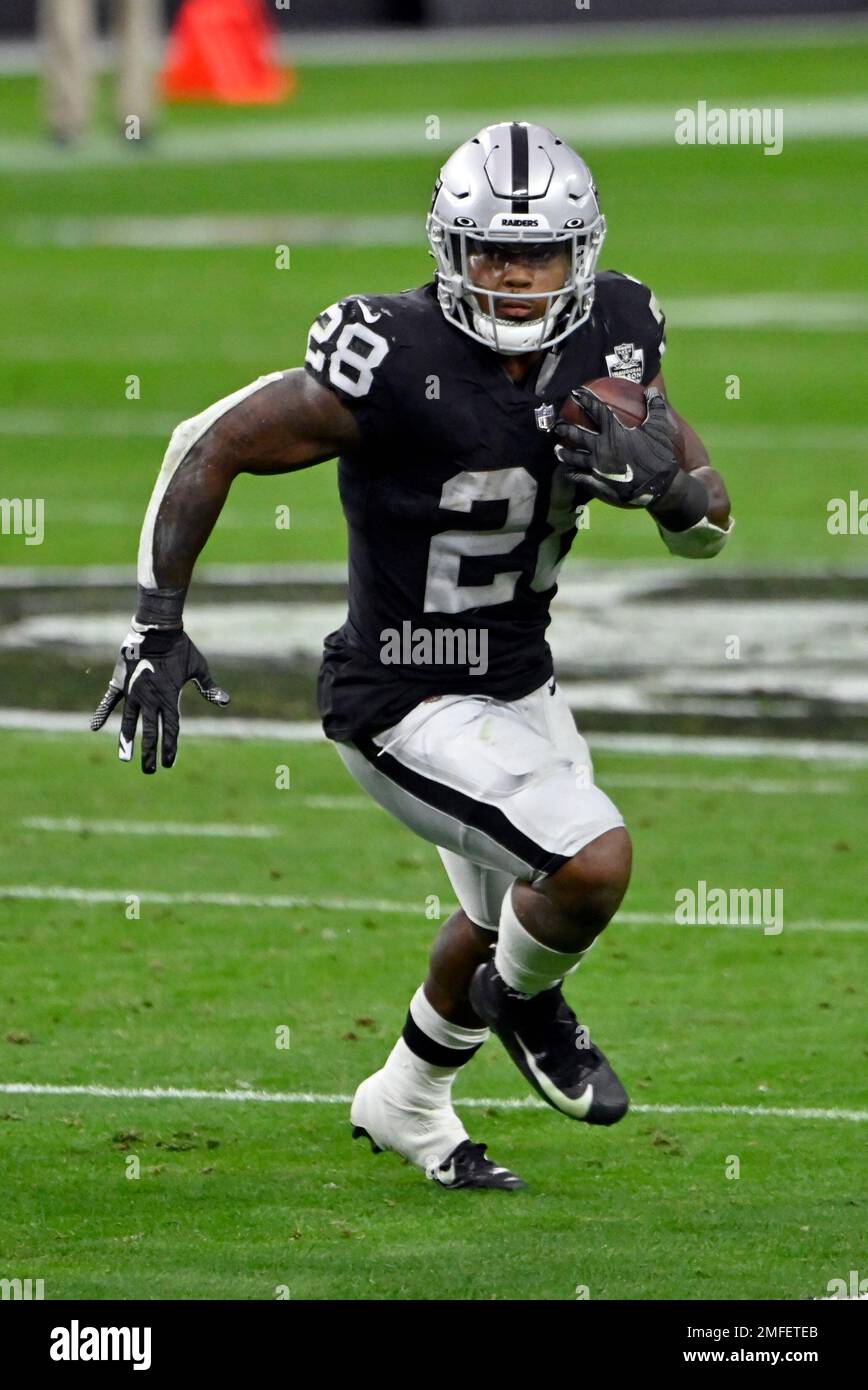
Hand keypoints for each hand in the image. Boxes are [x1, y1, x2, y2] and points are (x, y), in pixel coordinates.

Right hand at [90, 627, 229, 772]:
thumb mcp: (199, 667)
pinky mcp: (120, 682)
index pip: (171, 730)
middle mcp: (150, 699)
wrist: (157, 628)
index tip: (169, 763)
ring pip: (129, 722)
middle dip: (150, 753)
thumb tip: (226, 702)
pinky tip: (94, 727)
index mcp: (169, 698)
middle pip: (151, 732)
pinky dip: (101, 713)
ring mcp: (133, 692)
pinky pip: (108, 701)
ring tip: (125, 758)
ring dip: (127, 741)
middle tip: (150, 770)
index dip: (170, 748)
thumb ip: (209, 687)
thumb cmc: (181, 648)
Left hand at [553, 385, 679, 506]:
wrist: (659, 486)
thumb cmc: (659, 454)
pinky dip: (571, 473)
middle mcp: (600, 447)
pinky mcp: (596, 482)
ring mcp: (596, 466)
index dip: (585, 400)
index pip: (596, 410)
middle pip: (577, 434)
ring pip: (573, 457)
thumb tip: (653, 391)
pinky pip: (579, 476)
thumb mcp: (660, 428)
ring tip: (557, 449)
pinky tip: (567, 471)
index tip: (576, 393)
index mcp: (614, 431)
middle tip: (558, 425)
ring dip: (564, 452)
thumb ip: (655, 408)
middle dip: (565, 428)